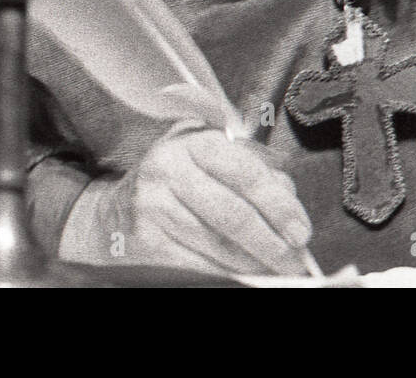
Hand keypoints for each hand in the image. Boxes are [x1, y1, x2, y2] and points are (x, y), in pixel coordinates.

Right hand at [61, 127, 312, 275]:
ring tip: (274, 269)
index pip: (246, 173)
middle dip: (271, 243)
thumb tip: (289, 205)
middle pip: (232, 213)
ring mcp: (153, 206)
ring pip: (217, 244)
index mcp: (195, 142)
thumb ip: (254, 172)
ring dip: (252, 262)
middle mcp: (169, 168)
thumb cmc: (179, 181)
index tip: (301, 232)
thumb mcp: (213, 160)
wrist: (113, 210)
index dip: (279, 205)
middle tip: (294, 260)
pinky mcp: (145, 241)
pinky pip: (197, 264)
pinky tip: (243, 274)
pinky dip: (226, 273)